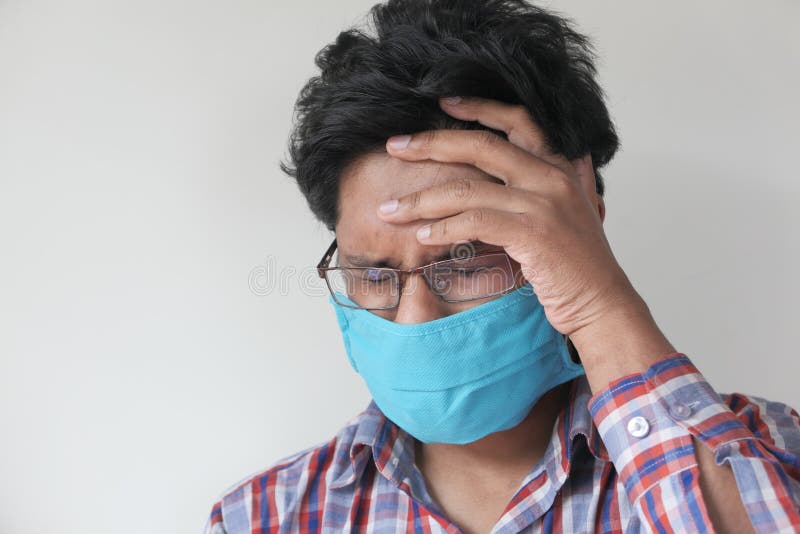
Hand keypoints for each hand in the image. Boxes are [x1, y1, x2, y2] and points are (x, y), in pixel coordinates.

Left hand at [378, 96, 643, 338]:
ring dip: (421, 200)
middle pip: (480, 145)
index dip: (479, 107)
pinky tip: (423, 236)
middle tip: (395, 146)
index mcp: (560, 167)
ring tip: (391, 211)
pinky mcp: (533, 233)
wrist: (603, 305)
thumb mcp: (571, 212)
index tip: (443, 103)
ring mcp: (543, 203)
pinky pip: (474, 221)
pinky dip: (443, 228)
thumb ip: (553, 185)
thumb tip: (529, 171)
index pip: (517, 120)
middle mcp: (552, 177)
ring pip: (467, 189)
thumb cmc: (578, 266)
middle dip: (431, 144)